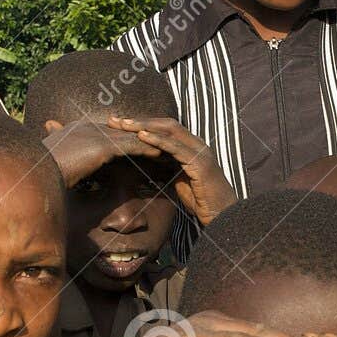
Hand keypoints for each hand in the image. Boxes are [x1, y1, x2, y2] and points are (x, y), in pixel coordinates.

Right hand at [41, 120, 165, 187]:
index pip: (110, 132)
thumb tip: (67, 181)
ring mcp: (96, 133)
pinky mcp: (103, 145)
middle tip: (163, 145)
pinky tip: (164, 156)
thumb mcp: (56, 169)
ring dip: (151, 143)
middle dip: (144, 138)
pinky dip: (149, 150)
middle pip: (124, 132)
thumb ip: (66, 169)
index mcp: (78, 130)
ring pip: (132, 137)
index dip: (128, 140)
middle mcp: (88, 127)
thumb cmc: (41, 177)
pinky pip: (133, 146)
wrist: (35, 176)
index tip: (143, 146)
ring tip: (169, 150)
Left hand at [107, 115, 237, 224]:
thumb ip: (167, 166)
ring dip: (144, 126)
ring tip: (124, 125)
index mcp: (190, 147)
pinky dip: (158, 140)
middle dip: (139, 121)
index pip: (164, 128)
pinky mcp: (199, 163)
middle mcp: (196, 144)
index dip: (142, 124)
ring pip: (170, 131)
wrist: (222, 215)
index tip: (119, 125)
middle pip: (165, 124)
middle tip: (115, 120)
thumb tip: (148, 160)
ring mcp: (199, 151)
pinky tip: (141, 137)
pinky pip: (176, 147)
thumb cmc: (201, 200)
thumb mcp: (179, 179)